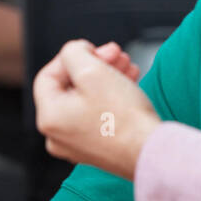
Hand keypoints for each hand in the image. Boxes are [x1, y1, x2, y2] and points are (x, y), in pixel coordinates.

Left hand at [33, 39, 160, 179]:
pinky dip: (111, 95)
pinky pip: (97, 114)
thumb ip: (74, 53)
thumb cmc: (124, 117)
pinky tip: (129, 82)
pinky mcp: (97, 148)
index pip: (48, 75)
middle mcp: (58, 135)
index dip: (71, 56)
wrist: (152, 152)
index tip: (94, 49)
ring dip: (106, 76)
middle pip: (69, 87)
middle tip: (115, 54)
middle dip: (94, 64)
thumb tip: (73, 52)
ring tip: (126, 65)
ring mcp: (77, 144)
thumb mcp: (92, 70)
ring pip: (86, 99)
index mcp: (49, 118)